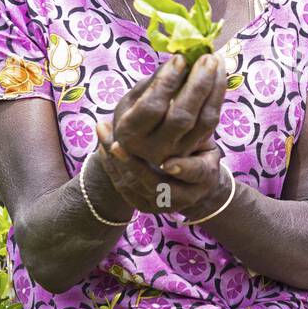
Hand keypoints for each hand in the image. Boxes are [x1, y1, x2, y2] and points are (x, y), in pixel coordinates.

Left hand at [93, 125, 225, 218]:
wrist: (190, 177)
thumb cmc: (197, 146)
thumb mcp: (202, 136)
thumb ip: (193, 126)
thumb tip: (178, 102)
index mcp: (205, 176)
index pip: (196, 172)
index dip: (183, 168)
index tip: (167, 163)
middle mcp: (186, 196)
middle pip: (158, 185)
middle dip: (134, 165)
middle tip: (116, 145)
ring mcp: (163, 204)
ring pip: (136, 186)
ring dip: (116, 161)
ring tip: (104, 134)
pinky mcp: (144, 206)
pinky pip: (122, 188)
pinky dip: (110, 167)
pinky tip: (102, 146)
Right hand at [110, 52, 226, 168]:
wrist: (140, 150)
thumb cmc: (132, 116)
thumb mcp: (132, 99)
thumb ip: (154, 82)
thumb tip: (179, 60)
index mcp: (131, 133)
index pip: (151, 107)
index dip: (167, 82)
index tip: (179, 59)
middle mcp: (155, 148)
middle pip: (181, 118)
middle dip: (197, 85)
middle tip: (206, 57)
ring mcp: (178, 152)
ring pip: (204, 122)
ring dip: (214, 88)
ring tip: (217, 61)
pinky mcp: (196, 149)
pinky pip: (212, 122)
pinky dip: (218, 96)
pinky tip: (219, 76)